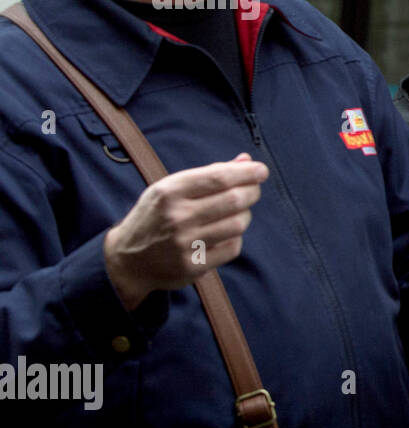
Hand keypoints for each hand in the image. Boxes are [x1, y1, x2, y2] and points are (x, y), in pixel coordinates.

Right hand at [104, 153, 267, 310]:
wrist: (127, 260)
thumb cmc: (156, 216)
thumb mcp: (171, 188)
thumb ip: (209, 174)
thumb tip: (246, 161)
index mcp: (169, 191)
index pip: (219, 177)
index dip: (247, 173)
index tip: (261, 171)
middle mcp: (177, 217)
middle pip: (234, 199)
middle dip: (252, 191)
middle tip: (254, 190)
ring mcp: (185, 244)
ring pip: (238, 224)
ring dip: (244, 216)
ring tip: (236, 213)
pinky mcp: (193, 266)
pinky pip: (232, 247)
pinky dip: (235, 238)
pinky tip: (224, 234)